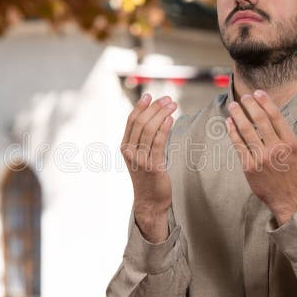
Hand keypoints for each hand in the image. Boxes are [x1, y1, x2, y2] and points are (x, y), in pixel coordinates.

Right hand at [120, 93, 175, 241]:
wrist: (150, 201)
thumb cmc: (148, 177)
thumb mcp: (140, 156)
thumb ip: (142, 139)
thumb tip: (154, 117)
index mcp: (124, 147)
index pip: (131, 121)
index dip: (140, 106)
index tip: (150, 95)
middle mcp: (129, 152)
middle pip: (140, 122)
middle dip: (154, 108)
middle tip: (167, 99)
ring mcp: (139, 159)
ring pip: (149, 130)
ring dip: (161, 114)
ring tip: (172, 105)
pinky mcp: (152, 166)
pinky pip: (157, 143)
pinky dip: (164, 128)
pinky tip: (170, 119)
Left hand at [225, 90, 296, 225]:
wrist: (289, 200)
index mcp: (291, 144)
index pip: (276, 117)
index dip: (266, 102)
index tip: (258, 92)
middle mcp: (275, 150)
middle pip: (260, 121)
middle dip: (250, 105)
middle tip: (244, 96)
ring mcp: (261, 159)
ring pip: (247, 131)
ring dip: (238, 115)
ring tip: (233, 105)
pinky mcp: (249, 167)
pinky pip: (239, 146)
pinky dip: (232, 132)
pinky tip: (229, 122)